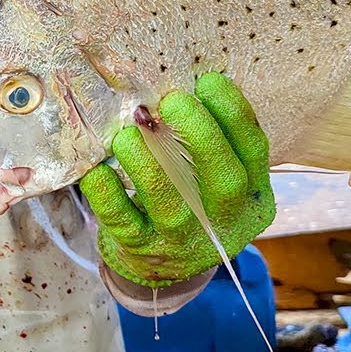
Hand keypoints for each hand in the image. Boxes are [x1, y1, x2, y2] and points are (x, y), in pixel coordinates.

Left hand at [79, 73, 274, 287]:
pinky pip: (124, 223)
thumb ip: (207, 143)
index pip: (254, 152)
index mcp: (251, 197)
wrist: (162, 270)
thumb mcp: (213, 180)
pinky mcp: (143, 251)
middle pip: (223, 180)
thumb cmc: (189, 203)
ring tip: (129, 134)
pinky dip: (107, 196)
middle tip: (172, 101)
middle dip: (200, 135)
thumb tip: (182, 84)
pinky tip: (96, 172)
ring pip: (171, 204)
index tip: (209, 81)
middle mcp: (224, 223)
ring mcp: (184, 242)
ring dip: (149, 162)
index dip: (235, 114)